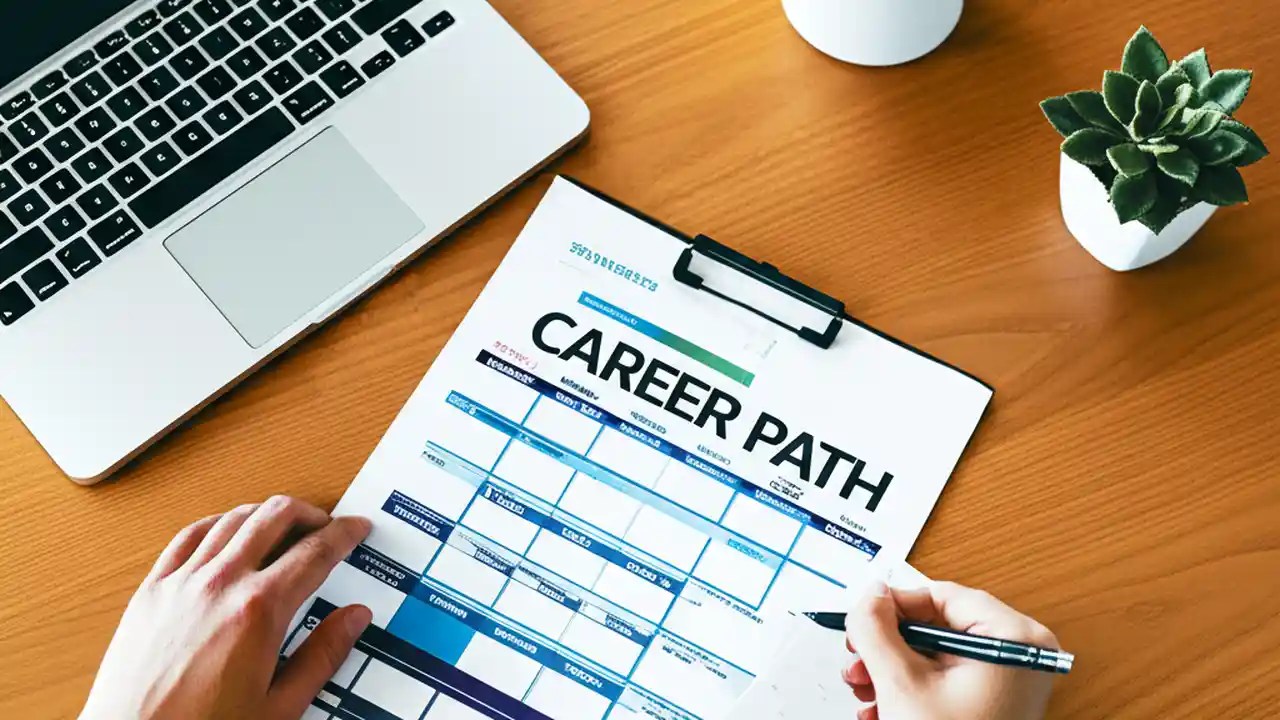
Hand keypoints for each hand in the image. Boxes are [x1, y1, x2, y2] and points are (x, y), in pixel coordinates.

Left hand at [79, 497, 372, 719]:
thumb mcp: (280, 706)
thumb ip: (322, 656)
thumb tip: (354, 618)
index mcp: (259, 611)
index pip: (316, 552)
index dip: (344, 534)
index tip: (355, 529)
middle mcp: (220, 585)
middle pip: (275, 517)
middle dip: (308, 512)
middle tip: (324, 524)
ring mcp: (181, 583)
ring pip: (232, 519)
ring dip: (265, 513)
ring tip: (282, 523)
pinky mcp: (151, 591)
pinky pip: (187, 536)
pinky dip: (216, 523)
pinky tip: (226, 529)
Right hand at [842, 579, 1057, 719]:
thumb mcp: (903, 684)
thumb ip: (878, 630)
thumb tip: (871, 596)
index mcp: (1011, 637)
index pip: (941, 595)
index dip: (894, 605)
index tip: (862, 617)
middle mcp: (1018, 653)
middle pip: (936, 627)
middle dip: (887, 648)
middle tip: (858, 660)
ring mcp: (1008, 681)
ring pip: (935, 656)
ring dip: (891, 671)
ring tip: (865, 691)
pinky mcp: (995, 702)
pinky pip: (946, 679)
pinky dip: (910, 690)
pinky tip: (883, 708)